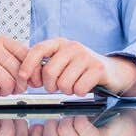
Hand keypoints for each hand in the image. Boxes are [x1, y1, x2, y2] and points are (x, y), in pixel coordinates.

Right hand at [0, 37, 29, 96]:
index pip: (26, 55)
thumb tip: (35, 75)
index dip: (29, 72)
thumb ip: (16, 61)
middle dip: (17, 86)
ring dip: (4, 91)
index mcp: (2, 41)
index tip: (26, 80)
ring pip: (7, 82)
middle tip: (10, 88)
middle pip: (18, 72)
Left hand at [17, 39, 135, 96]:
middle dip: (50, 85)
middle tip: (57, 87)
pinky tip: (84, 87)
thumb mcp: (61, 62)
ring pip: (64, 83)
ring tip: (73, 85)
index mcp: (60, 43)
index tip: (24, 79)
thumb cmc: (81, 69)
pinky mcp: (97, 68)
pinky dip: (79, 92)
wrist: (111, 71)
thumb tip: (25, 77)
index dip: (27, 65)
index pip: (37, 50)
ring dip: (67, 90)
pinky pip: (79, 88)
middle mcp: (72, 46)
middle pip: (49, 72)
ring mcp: (86, 56)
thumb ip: (44, 66)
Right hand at [19, 115, 105, 135]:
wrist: (110, 131)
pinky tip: (82, 119)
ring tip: (70, 120)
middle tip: (56, 121)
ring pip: (64, 130)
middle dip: (50, 125)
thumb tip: (30, 131)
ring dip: (65, 119)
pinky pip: (80, 123)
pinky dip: (79, 116)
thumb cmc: (80, 132)